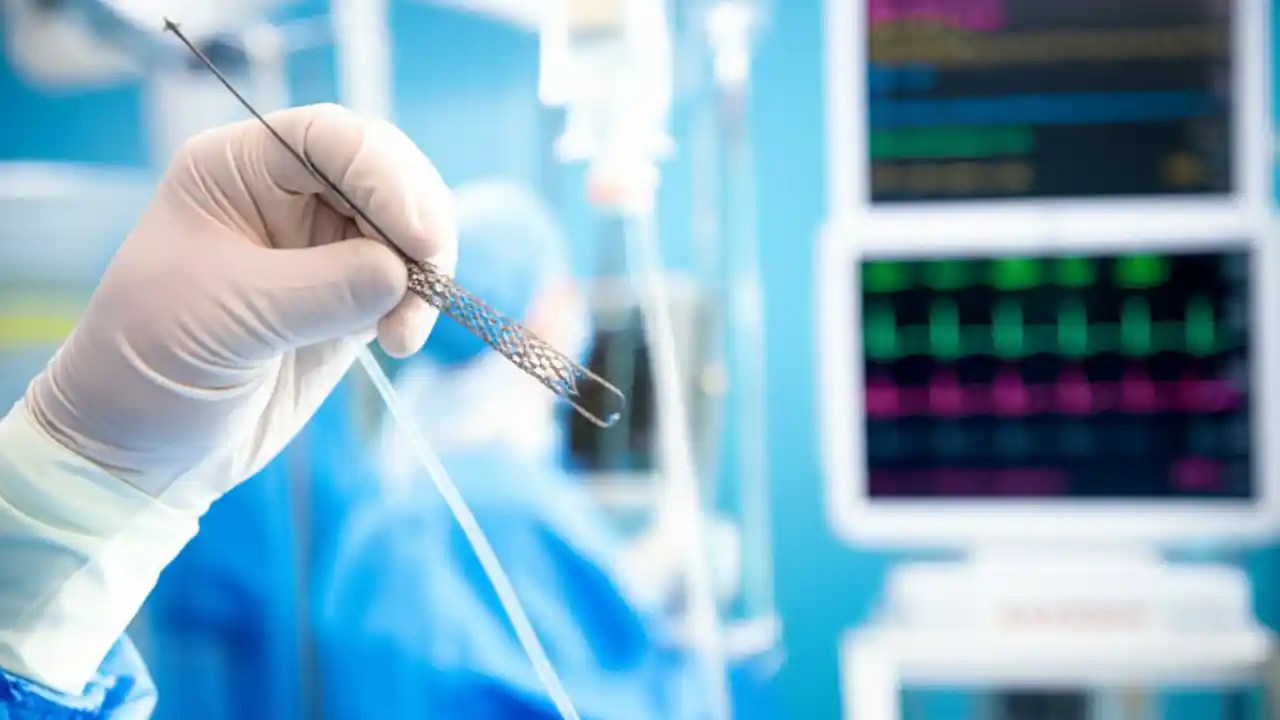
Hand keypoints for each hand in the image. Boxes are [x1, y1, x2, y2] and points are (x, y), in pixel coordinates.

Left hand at [24, 104, 455, 510]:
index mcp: (237, 170)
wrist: (142, 448)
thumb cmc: (152, 364)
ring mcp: (321, 249)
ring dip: (423, 276)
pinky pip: (406, 283)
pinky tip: (399, 341)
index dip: (385, 174)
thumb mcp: (230, 317)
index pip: (330, 139)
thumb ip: (322, 289)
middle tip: (427, 280)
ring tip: (403, 334)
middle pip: (385, 176)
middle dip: (417, 225)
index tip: (417, 237)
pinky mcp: (348, 300)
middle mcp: (285, 196)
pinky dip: (418, 306)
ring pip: (407, 230)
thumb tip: (401, 274)